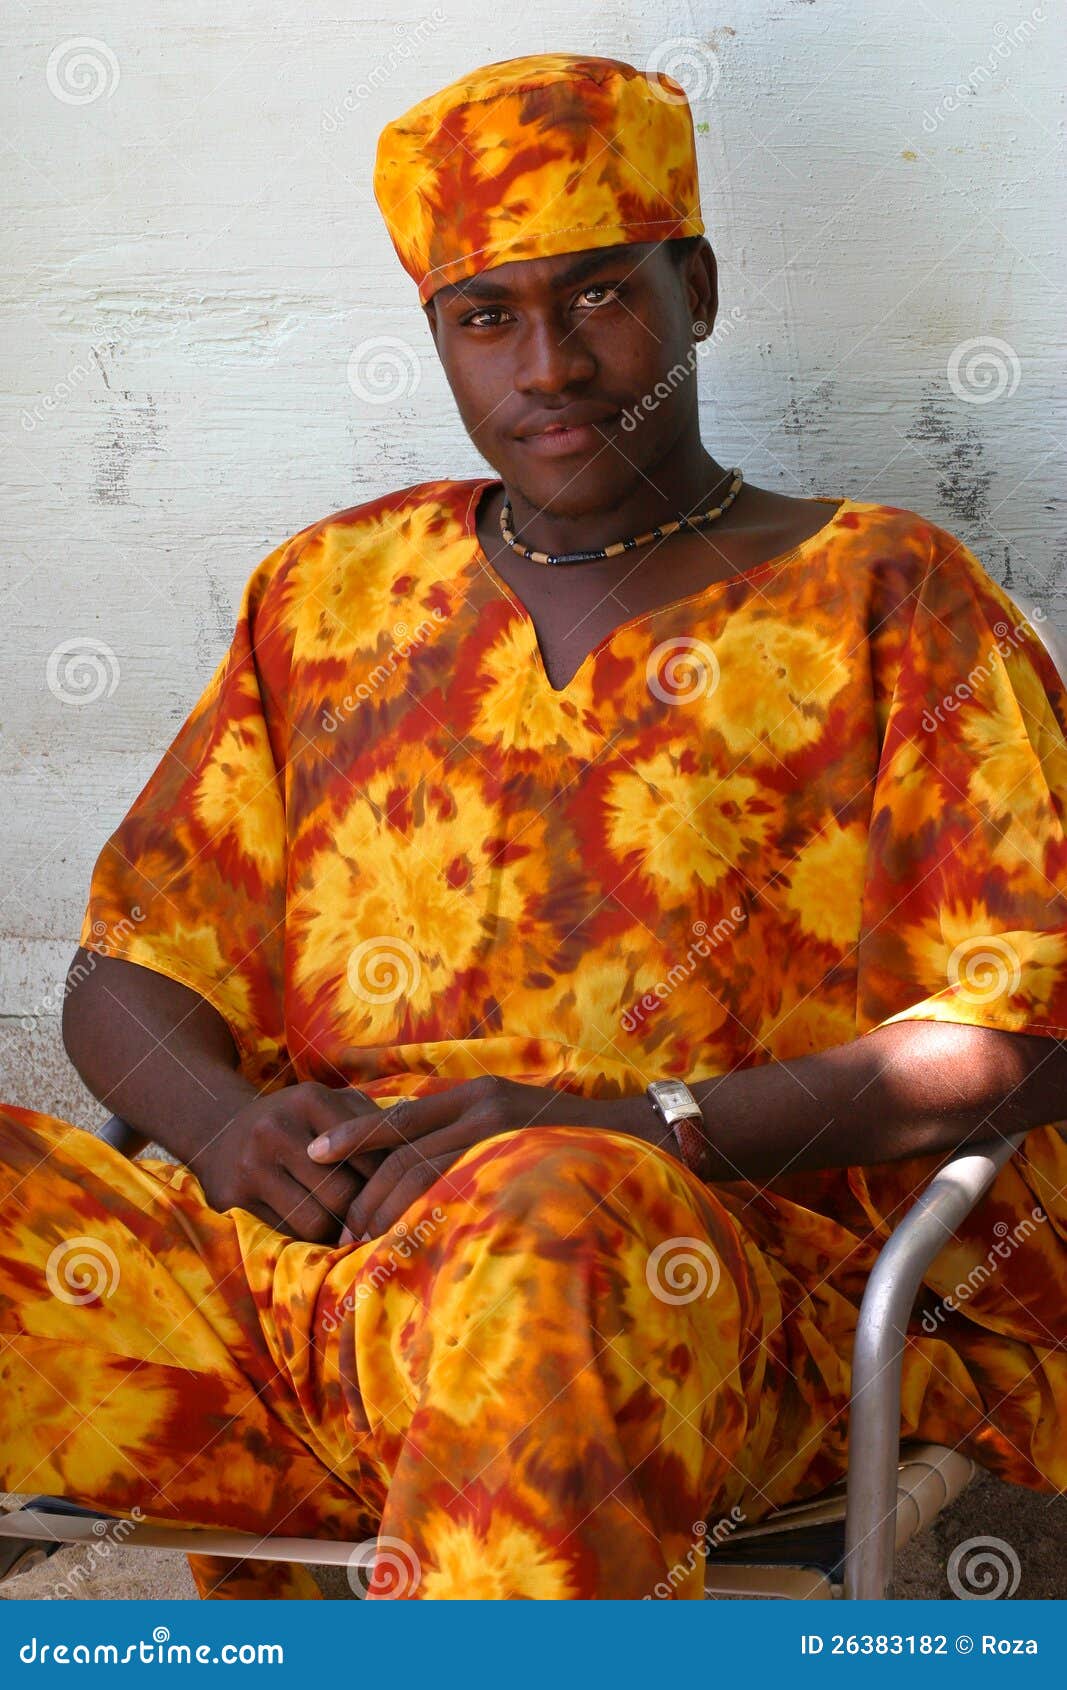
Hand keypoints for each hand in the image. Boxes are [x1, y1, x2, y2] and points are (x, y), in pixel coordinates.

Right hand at [190, 1080, 386, 1242]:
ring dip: (335, 1231)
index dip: (386, 1181)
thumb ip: (373, 1121)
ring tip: (347, 1229)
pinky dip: (305, 1240)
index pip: (368, 1155)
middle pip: (342, 1192)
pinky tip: (315, 1231)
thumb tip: (421, 1151)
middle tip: (374, 1220)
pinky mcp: (231, 1199)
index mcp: (309, 1099)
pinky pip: (284, 1235)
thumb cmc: (296, 1121)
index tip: (396, 1194)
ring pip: (314, 1220)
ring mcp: (250, 1165)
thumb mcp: (331, 1105)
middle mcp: (276, 1128)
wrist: (221, 1131)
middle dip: (361, 1210)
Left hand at [305, 1075, 676, 1238]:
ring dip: (387, 1209)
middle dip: (364, 1190)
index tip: (312, 1156)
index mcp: (475, 1093)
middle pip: (402, 1147)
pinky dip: (428, 1216)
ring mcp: (502, 1128)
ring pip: (424, 1169)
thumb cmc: (572, 1141)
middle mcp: (482, 1102)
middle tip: (338, 1230)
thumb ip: (470, 1140)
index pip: (401, 1116)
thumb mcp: (514, 1127)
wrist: (641, 1136)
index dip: (353, 1136)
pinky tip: (408, 1241)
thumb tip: (420, 1176)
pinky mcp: (521, 1155)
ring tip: (361, 1243)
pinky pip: (461, 1188)